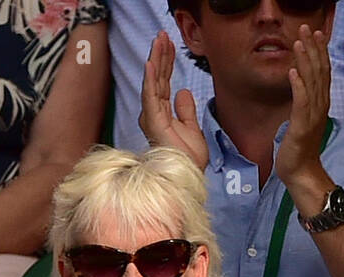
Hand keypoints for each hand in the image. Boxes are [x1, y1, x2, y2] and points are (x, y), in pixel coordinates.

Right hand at [140, 31, 207, 170]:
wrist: (188, 175)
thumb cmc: (188, 159)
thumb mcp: (192, 129)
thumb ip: (186, 110)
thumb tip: (183, 92)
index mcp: (162, 114)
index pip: (163, 82)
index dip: (166, 63)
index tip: (169, 45)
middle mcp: (154, 114)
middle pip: (157, 79)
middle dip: (160, 56)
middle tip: (163, 34)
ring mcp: (152, 117)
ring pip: (153, 82)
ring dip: (156, 60)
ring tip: (159, 41)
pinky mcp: (153, 122)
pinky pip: (151, 96)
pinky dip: (151, 79)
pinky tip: (152, 63)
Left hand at [275, 25, 332, 200]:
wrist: (302, 173)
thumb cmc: (300, 149)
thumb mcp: (302, 121)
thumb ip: (304, 103)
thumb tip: (300, 85)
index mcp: (320, 104)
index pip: (322, 73)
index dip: (319, 52)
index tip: (315, 34)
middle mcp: (320, 107)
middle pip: (319, 72)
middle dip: (313, 49)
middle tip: (307, 29)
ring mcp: (312, 116)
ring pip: (311, 83)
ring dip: (305, 61)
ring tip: (299, 43)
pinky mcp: (302, 126)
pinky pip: (301, 102)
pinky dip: (298, 86)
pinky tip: (293, 71)